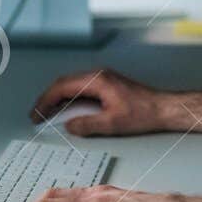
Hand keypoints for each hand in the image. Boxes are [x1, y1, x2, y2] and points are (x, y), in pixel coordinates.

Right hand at [29, 67, 181, 135]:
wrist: (164, 108)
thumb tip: (69, 126)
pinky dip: (69, 98)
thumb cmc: (143, 114)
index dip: (46, 101)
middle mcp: (98, 75)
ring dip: (58, 98)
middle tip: (37, 115)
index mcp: (97, 80)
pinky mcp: (107, 84)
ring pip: (72, 84)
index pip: (62, 87)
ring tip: (47, 114)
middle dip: (48, 99)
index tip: (36, 114)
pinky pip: (81, 88)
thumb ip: (87, 124)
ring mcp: (102, 78)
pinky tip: (67, 110)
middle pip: (64, 83)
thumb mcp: (113, 124)